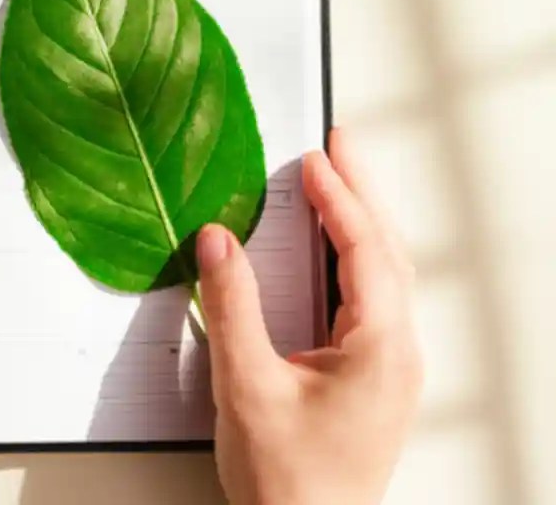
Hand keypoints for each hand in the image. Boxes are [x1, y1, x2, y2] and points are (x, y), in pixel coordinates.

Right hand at [198, 129, 421, 504]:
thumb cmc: (288, 480)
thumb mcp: (246, 385)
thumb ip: (231, 306)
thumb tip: (218, 241)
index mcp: (381, 348)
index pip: (365, 252)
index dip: (340, 198)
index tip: (315, 159)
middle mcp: (398, 353)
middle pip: (388, 253)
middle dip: (363, 193)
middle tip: (341, 146)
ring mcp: (392, 367)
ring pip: (386, 275)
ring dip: (363, 222)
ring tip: (340, 181)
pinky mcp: (375, 378)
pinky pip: (375, 299)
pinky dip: (357, 258)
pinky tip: (338, 248)